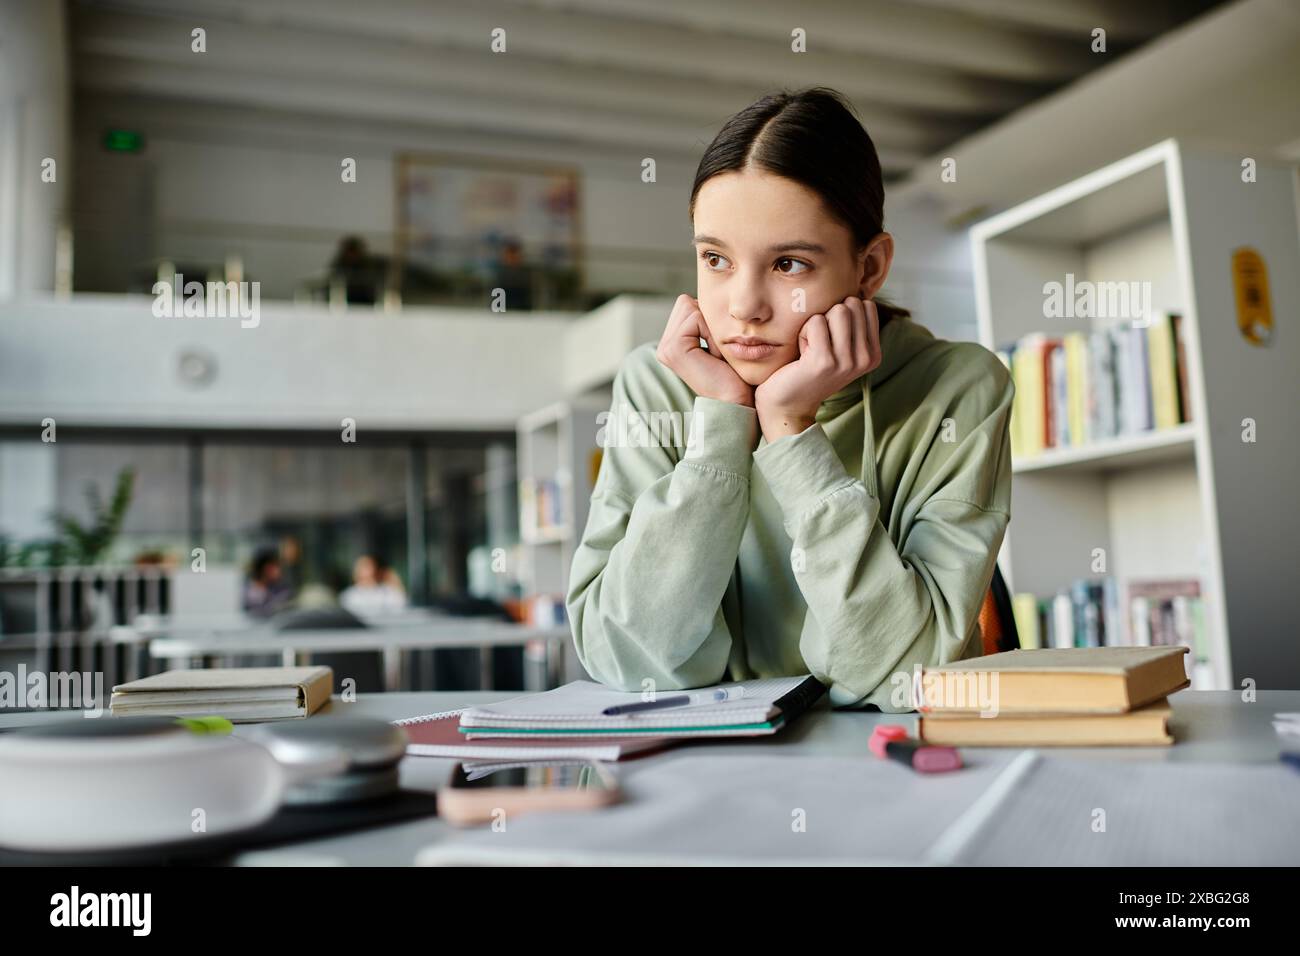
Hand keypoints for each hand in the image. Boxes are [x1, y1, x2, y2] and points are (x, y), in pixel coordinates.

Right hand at [655, 293, 754, 406]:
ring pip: (692, 306)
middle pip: (687, 301)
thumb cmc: (737, 376)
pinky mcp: (673, 349)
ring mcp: (665, 347)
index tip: (720, 349)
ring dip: (712, 328)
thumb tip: (712, 289)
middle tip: (719, 352)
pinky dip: (712, 333)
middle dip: (709, 321)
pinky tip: (716, 357)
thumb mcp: (720, 342)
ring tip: (717, 355)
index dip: (711, 319)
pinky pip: (697, 317)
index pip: (689, 303)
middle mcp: (664, 344)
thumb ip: (709, 321)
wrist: (738, 403)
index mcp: (672, 342)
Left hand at [754, 296, 881, 441]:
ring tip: (811, 348)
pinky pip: (815, 321)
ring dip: (816, 325)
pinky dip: (803, 332)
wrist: (787, 403)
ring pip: (836, 310)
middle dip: (828, 318)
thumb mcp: (840, 348)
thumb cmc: (809, 368)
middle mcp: (866, 359)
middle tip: (819, 344)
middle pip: (851, 305)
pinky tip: (802, 354)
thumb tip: (855, 291)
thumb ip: (852, 324)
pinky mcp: (825, 361)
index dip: (841, 315)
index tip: (831, 340)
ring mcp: (847, 362)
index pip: (866, 306)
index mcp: (874, 354)